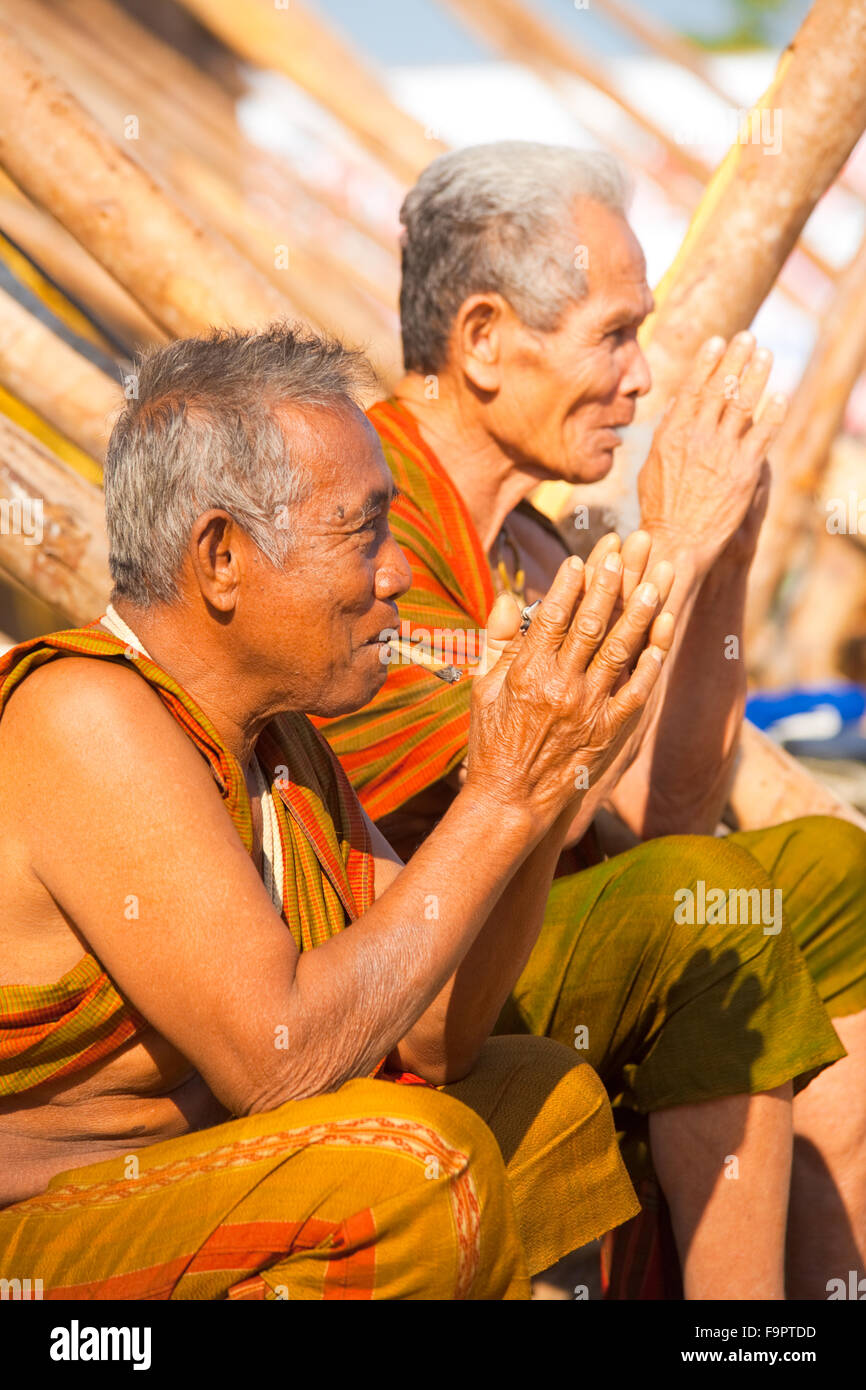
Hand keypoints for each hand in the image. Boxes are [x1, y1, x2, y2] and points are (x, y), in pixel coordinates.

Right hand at [465, 543, 674, 828]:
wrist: (510, 799)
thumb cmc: (492, 740)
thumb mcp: (482, 688)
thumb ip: (497, 641)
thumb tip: (510, 598)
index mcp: (525, 672)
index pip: (553, 617)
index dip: (570, 584)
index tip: (582, 558)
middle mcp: (558, 686)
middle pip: (590, 624)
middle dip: (608, 584)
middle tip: (623, 553)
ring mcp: (586, 709)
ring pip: (619, 651)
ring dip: (639, 615)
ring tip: (655, 583)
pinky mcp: (606, 731)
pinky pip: (635, 692)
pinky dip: (650, 664)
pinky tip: (662, 638)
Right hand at [637, 333, 786, 574]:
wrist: (678, 540)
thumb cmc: (660, 507)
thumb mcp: (652, 466)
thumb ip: (665, 433)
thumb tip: (676, 403)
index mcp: (673, 434)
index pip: (692, 388)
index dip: (707, 362)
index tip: (718, 341)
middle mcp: (698, 437)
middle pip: (721, 388)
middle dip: (736, 359)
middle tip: (748, 338)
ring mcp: (723, 452)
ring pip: (744, 404)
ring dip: (756, 376)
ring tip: (766, 355)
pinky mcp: (744, 470)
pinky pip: (763, 434)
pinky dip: (773, 412)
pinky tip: (780, 396)